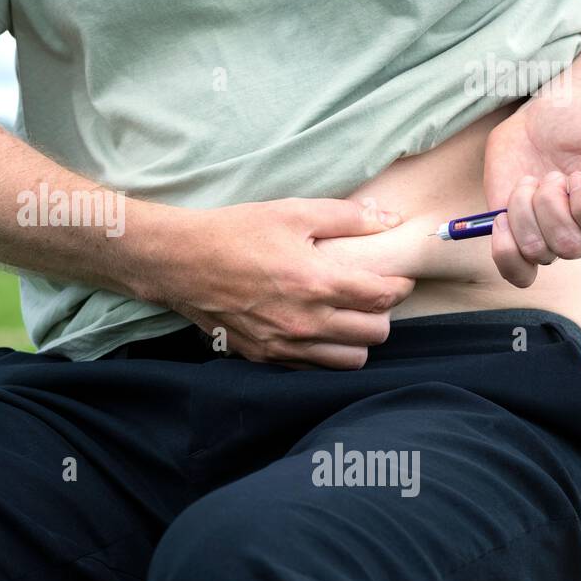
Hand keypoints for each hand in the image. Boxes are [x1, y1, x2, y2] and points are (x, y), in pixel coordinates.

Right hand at [159, 198, 414, 368]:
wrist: (181, 262)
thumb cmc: (235, 232)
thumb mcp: (292, 211)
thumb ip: (346, 217)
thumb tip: (389, 219)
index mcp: (317, 282)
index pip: (384, 296)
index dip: (400, 286)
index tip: (396, 277)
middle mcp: (305, 321)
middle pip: (375, 333)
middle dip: (382, 313)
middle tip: (370, 295)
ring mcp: (285, 344)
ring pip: (351, 360)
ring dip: (357, 339)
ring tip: (346, 317)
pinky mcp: (266, 356)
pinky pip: (314, 368)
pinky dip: (325, 353)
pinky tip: (316, 329)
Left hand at [483, 94, 580, 287]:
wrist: (539, 120)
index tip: (576, 177)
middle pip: (568, 246)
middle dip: (551, 202)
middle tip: (552, 175)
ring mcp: (550, 237)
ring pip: (536, 250)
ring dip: (523, 209)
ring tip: (529, 182)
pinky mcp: (518, 237)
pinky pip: (514, 269)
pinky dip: (503, 248)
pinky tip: (501, 217)